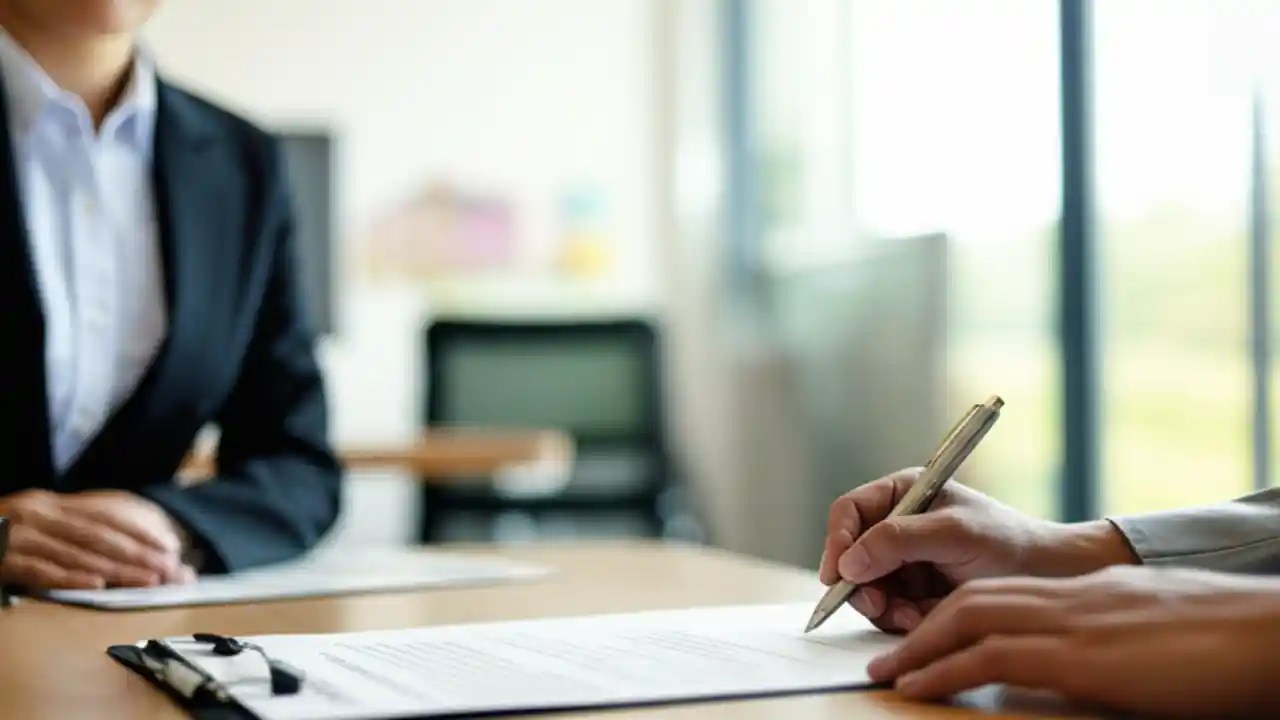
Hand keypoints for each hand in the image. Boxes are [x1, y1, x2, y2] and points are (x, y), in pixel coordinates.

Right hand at [0, 490, 194, 589]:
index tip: (169, 547)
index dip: (139, 532)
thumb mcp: (33, 525)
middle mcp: (37, 513)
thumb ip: (67, 531)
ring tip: (145, 579)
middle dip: (137, 553)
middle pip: (98, 536)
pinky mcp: (1, 558)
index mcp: (49, 505)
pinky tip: (96, 584)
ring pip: (76, 552)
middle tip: (168, 568)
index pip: (104, 518)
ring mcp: (18, 535)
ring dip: (115, 567)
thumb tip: (112, 549)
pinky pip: (40, 569)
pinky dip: (70, 576)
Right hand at [819, 468, 1135, 631]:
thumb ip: (898, 541)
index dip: (837, 541)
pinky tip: (925, 618)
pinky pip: (886, 609)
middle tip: (880, 607)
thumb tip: (849, 561)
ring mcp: (903, 560)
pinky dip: (900, 619)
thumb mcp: (954, 535)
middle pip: (850, 554)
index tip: (837, 575)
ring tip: (916, 615)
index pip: (849, 511)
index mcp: (903, 493)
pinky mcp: (912, 590)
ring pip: (865, 587)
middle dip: (863, 585)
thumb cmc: (1009, 544)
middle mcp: (896, 524)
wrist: (1047, 578)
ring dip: (884, 607)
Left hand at [866, 565, 1279, 716]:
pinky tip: (916, 686)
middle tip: (886, 661)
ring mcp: (1073, 623)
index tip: (924, 641)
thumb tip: (1083, 662)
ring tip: (886, 676)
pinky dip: (944, 669)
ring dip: (920, 649)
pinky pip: (992, 655)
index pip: (1003, 595)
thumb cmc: (1227, 644)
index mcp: (1088, 595)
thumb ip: (1106, 639)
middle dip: (923, 631)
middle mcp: (1071, 599)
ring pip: (971, 620)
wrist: (1269, 635)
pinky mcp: (1079, 656)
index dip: (955, 617)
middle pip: (973, 601)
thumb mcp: (1152, 635)